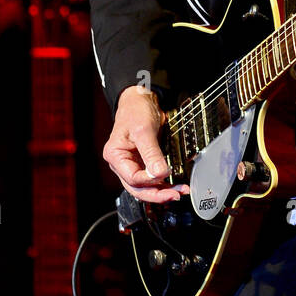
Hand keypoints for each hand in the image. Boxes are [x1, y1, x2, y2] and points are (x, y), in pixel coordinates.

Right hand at [102, 86, 188, 204]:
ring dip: (162, 192)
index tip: (166, 174)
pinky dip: (163, 185)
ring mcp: (132, 165)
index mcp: (115, 156)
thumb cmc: (136, 111)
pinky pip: (152, 179)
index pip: (133, 178)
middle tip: (176, 194)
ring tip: (180, 191)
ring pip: (145, 187)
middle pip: (138, 188)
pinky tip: (175, 186)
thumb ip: (151, 153)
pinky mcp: (143, 164)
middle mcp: (122, 164)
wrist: (141, 100)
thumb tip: (160, 174)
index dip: (150, 180)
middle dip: (158, 194)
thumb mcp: (143, 130)